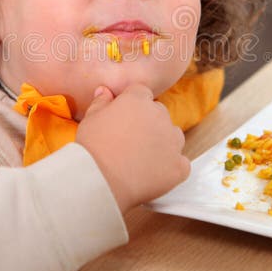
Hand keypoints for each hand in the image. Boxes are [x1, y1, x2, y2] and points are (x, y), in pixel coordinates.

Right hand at [75, 84, 189, 212]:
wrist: (99, 180)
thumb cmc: (92, 148)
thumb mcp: (90, 119)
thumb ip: (101, 102)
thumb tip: (105, 90)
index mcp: (138, 100)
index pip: (141, 93)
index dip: (132, 105)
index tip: (123, 118)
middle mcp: (159, 116)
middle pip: (159, 113)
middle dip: (148, 123)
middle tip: (130, 140)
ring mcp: (172, 141)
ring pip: (173, 136)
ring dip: (163, 142)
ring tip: (143, 157)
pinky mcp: (178, 166)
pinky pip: (181, 163)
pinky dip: (171, 167)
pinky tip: (154, 173)